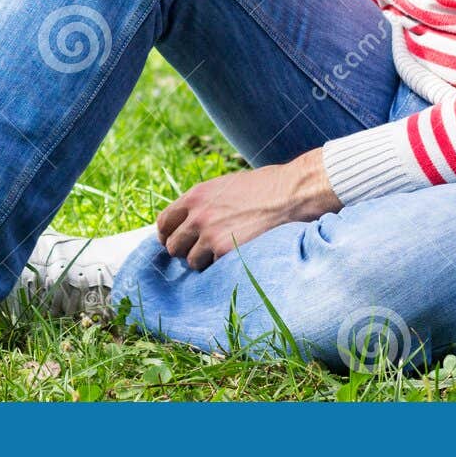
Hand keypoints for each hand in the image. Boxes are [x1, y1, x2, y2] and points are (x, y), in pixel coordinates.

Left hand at [155, 148, 341, 270]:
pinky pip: (214, 269)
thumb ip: (202, 204)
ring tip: (226, 250)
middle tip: (202, 250)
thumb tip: (185, 225)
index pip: (163, 222)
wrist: (292, 193)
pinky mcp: (226, 252)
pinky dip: (224, 265)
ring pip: (192, 262)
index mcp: (195, 196)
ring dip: (205, 261)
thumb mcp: (224, 187)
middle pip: (173, 247)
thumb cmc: (263, 188)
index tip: (175, 242)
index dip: (167, 235)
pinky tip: (240, 253)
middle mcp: (197, 215)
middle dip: (186, 251)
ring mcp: (210, 235)